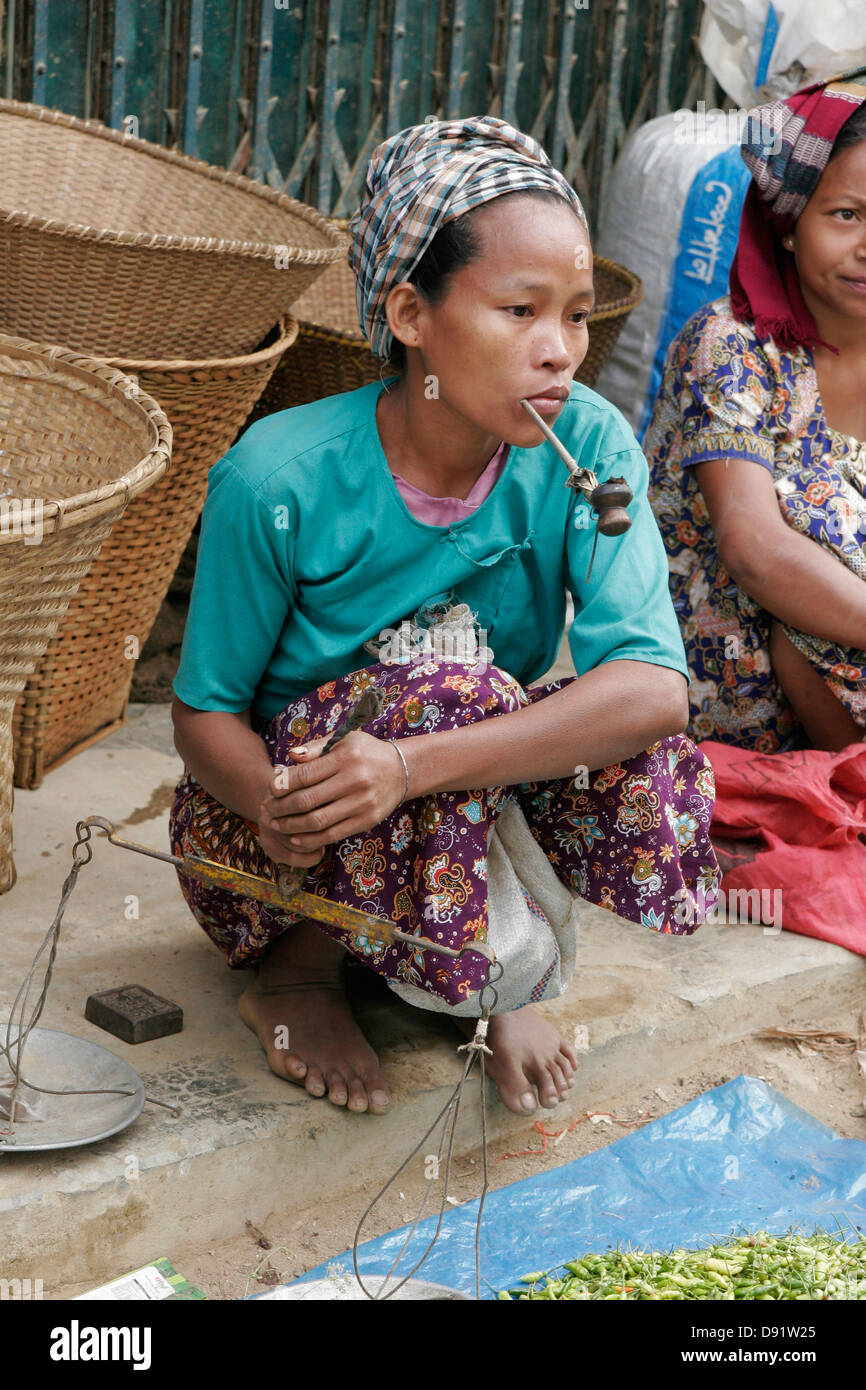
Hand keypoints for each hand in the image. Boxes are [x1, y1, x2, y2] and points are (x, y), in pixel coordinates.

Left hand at [256, 730, 407, 868]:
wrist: (402, 770)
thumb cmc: (366, 752)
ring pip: (317, 821)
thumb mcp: (345, 739)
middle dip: (281, 808)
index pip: (305, 775)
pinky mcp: (366, 821)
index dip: (282, 785)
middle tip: (267, 810)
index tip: (270, 790)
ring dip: (291, 826)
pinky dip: (310, 839)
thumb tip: (290, 756)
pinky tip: (296, 837)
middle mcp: (354, 781)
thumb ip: (316, 748)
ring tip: (277, 825)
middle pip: (308, 800)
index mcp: (345, 758)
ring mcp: (361, 803)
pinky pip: (333, 834)